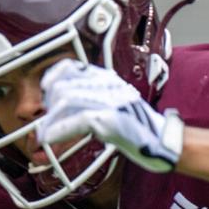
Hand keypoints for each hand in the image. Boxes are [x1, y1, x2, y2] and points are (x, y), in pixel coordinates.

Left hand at [38, 60, 184, 172]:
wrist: (163, 141)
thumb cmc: (140, 128)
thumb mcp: (115, 104)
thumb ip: (93, 99)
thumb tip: (63, 104)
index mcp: (108, 79)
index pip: (72, 66)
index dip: (52, 77)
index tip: (45, 90)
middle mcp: (108, 86)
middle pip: (63, 85)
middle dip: (50, 106)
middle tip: (48, 120)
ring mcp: (110, 101)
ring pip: (66, 101)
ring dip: (51, 121)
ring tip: (45, 134)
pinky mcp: (110, 119)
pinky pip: (76, 120)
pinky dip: (58, 130)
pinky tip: (50, 138)